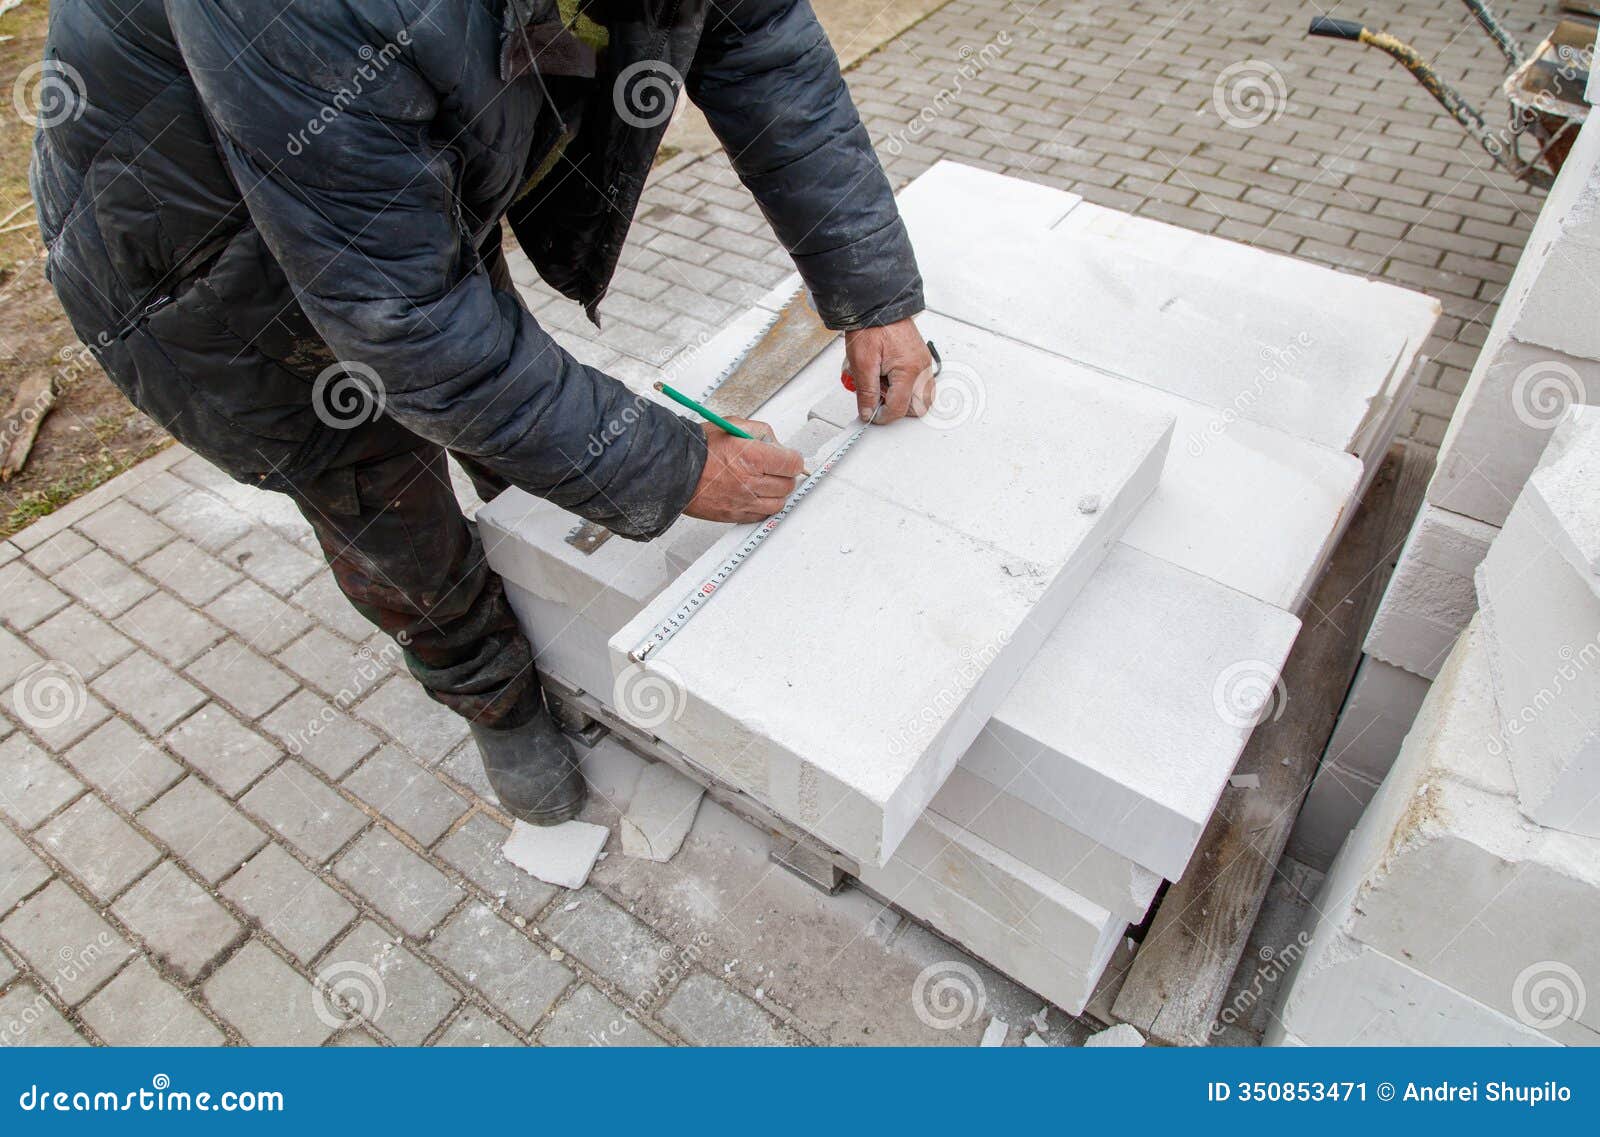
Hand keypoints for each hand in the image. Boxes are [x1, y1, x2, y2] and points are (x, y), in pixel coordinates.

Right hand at [683, 418, 803, 522]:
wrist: (674, 471)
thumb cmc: (698, 449)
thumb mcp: (731, 425)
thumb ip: (759, 432)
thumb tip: (775, 443)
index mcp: (753, 457)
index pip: (793, 463)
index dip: (793, 459)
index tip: (789, 458)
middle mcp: (751, 481)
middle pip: (788, 484)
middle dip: (785, 474)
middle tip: (775, 468)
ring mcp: (744, 501)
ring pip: (779, 502)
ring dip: (776, 492)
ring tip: (765, 482)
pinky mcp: (736, 515)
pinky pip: (762, 515)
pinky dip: (763, 505)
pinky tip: (755, 494)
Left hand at [844, 317, 935, 422]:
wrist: (877, 305)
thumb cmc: (871, 327)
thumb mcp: (862, 362)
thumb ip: (867, 391)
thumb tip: (868, 412)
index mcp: (909, 369)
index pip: (899, 407)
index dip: (882, 416)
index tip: (870, 414)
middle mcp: (921, 367)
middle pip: (918, 407)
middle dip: (898, 408)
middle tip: (879, 398)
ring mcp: (923, 363)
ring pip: (922, 398)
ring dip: (904, 400)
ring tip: (884, 387)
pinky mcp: (920, 359)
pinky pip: (920, 384)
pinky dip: (907, 388)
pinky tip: (890, 379)